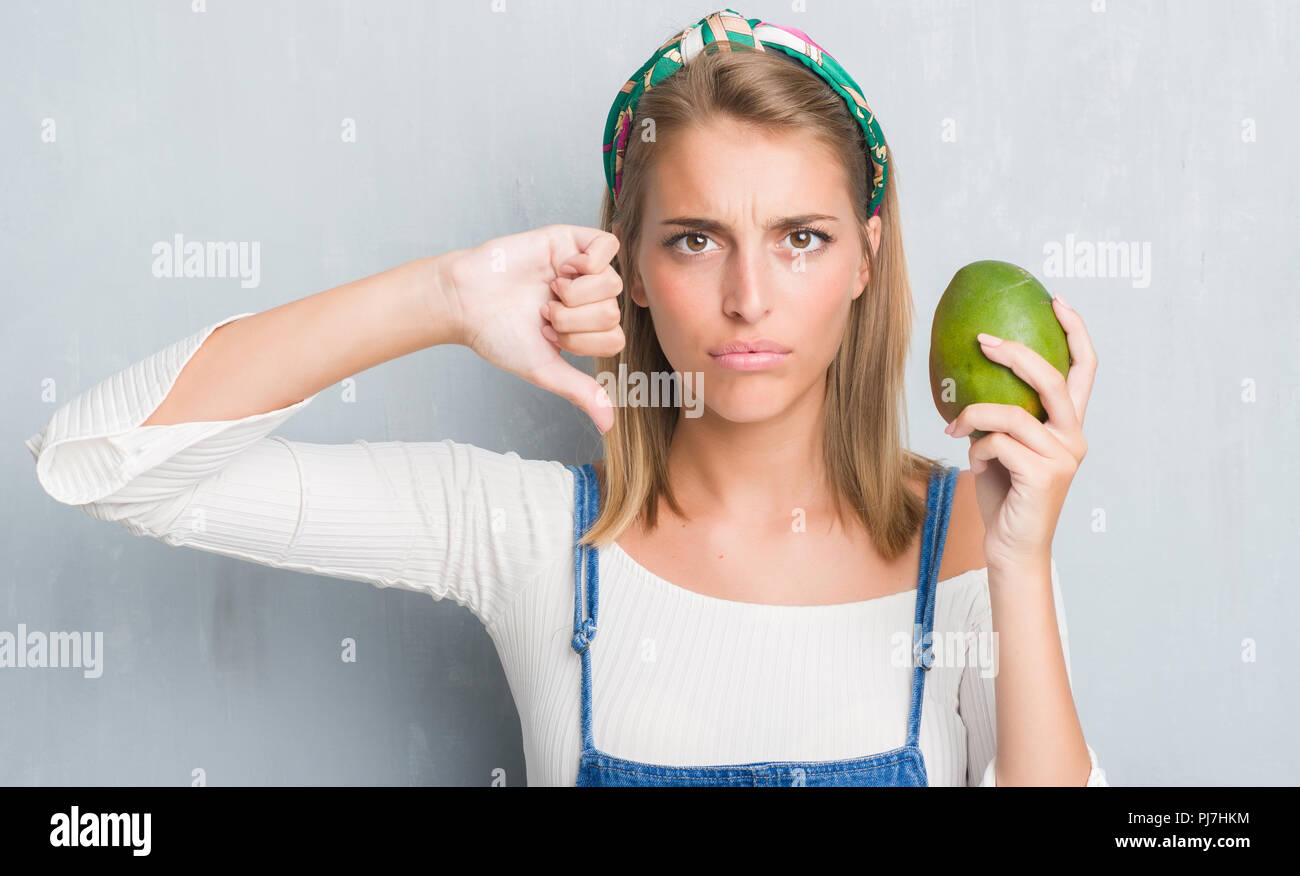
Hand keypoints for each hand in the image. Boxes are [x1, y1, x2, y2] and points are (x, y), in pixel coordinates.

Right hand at [439, 225, 625, 433]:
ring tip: (548, 293)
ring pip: (612, 284)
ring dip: (576, 296)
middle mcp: (588, 297)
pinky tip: (562, 270)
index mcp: (585, 327)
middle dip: (573, 321)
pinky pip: (609, 246)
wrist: (466, 300)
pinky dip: (589, 263)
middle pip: (612, 313)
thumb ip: (580, 391)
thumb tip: (608, 426)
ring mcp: (582, 268)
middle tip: (543, 314)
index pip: (614, 339)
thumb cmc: (499, 334)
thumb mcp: (545, 368)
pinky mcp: (572, 240)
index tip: (549, 337)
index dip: (582, 343)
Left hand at [944, 296, 1096, 572]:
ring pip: (1012, 414)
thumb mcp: (1001, 448)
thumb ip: (1000, 418)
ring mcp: (1062, 457)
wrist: (1010, 548)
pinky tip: (974, 463)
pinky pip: (998, 444)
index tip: (1055, 300)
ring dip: (975, 416)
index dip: (1075, 332)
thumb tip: (971, 383)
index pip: (1083, 370)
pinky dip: (978, 449)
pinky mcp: (1044, 476)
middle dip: (1016, 354)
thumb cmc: (1003, 497)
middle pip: (1052, 380)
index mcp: (1068, 426)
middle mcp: (1073, 437)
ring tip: (954, 428)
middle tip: (983, 340)